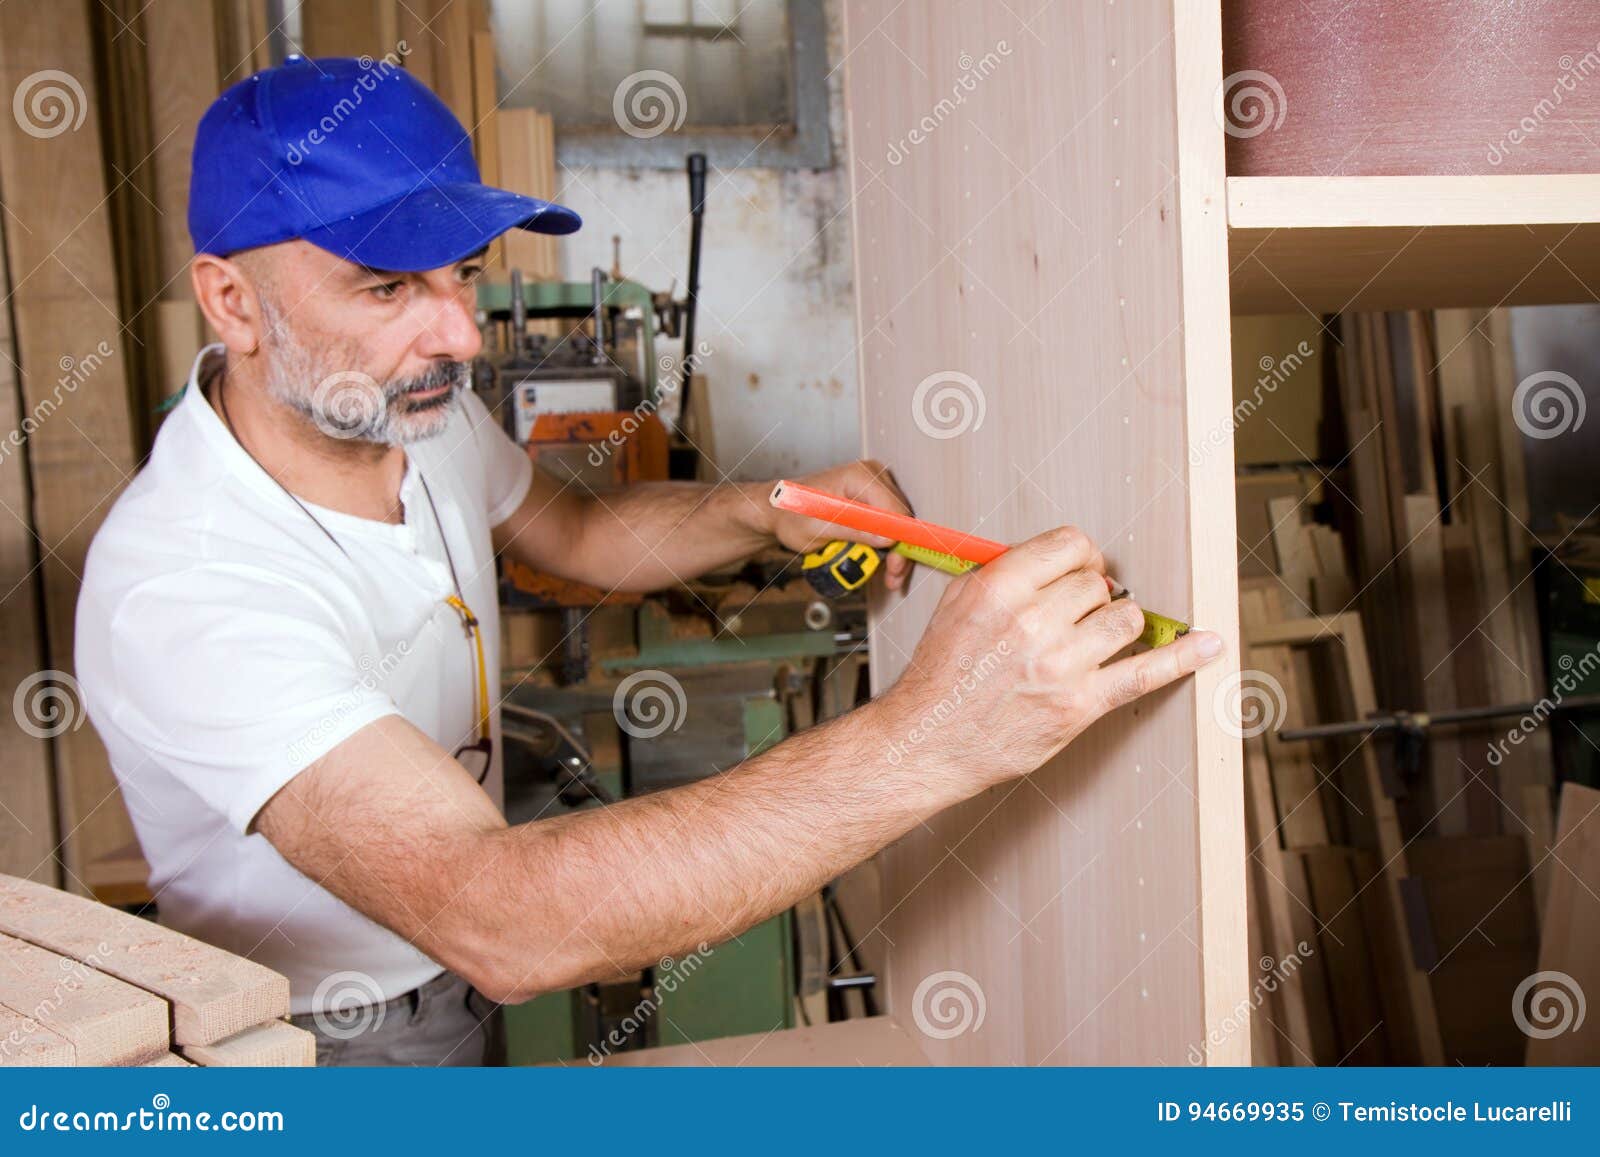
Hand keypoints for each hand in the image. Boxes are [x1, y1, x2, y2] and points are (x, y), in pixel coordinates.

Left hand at [766, 459, 915, 590]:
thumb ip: (854, 530)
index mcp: (860, 476)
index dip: (900, 540)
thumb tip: (888, 538)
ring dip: (896, 553)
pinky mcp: (875, 500)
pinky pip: (891, 525)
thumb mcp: (819, 527)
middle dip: (899, 551)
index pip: (895, 510)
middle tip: (892, 577)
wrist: (780, 511)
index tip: (895, 565)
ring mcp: (876, 487)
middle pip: (902, 518)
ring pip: (900, 525)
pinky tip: (883, 563)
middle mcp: (873, 476)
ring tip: (889, 576)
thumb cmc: (792, 515)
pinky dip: (888, 547)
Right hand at [874, 525, 1224, 790]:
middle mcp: (1031, 622)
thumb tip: (1060, 562)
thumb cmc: (942, 675)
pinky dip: (1182, 657)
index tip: (1082, 573)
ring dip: (1117, 626)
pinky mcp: (1079, 705)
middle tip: (1075, 618)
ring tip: (1094, 641)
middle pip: (1099, 584)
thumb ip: (1008, 574)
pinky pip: (1145, 672)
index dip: (1083, 557)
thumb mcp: (959, 603)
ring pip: (1126, 619)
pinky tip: (1207, 645)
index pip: (1071, 544)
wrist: (929, 738)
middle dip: (1093, 598)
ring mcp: (1060, 665)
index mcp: (1000, 588)